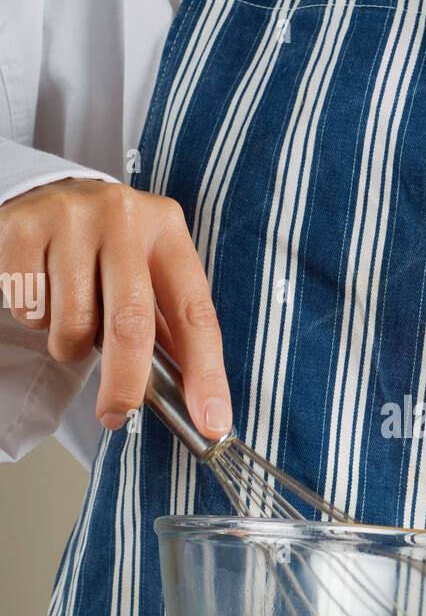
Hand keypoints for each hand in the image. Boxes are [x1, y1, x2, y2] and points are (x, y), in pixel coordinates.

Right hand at [0, 177, 230, 436]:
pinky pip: (32, 310)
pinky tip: (43, 292)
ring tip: (70, 319)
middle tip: (116, 414)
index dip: (206, 373)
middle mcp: (123, 216)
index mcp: (167, 229)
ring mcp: (70, 218)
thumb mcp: (146, 269)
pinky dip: (37, 321)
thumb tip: (189, 397)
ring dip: (69, 345)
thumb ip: (166, 324)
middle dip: (126, 383)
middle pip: (131, 323)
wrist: (44, 193)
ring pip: (73, 323)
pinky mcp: (23, 229)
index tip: (212, 422)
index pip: (195, 313)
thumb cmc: (104, 247)